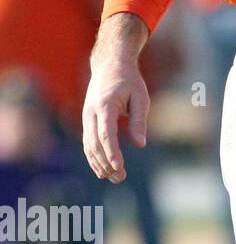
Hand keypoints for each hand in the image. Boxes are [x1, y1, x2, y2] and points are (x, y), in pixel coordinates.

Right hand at [83, 55, 149, 182]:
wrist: (110, 66)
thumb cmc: (129, 82)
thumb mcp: (141, 98)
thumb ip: (139, 121)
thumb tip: (140, 144)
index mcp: (105, 106)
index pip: (106, 134)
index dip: (111, 152)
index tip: (118, 167)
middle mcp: (91, 113)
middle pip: (95, 144)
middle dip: (106, 163)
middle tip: (121, 178)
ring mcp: (86, 117)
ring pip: (88, 145)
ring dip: (99, 164)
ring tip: (114, 178)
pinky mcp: (87, 120)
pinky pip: (88, 142)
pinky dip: (94, 157)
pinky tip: (102, 169)